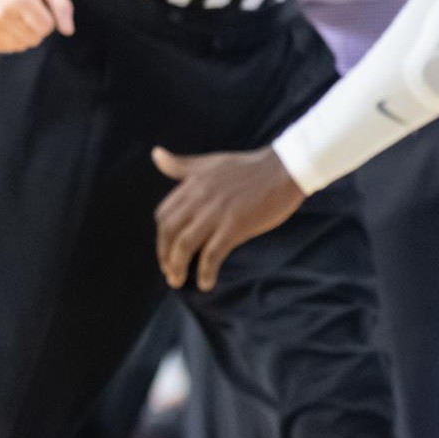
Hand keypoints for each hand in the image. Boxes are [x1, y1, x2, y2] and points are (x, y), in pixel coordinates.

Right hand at [0, 0, 73, 52]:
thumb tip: (68, 32)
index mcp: (21, 0)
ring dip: (23, 34)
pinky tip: (4, 23)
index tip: (37, 5)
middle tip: (24, 10)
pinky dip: (11, 39)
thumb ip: (62, 6)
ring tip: (14, 16)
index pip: (47, 27)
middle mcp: (2, 14)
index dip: (47, 17)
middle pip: (35, 39)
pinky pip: (8, 48)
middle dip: (35, 27)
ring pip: (21, 46)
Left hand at [152, 147, 304, 291]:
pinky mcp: (234, 226)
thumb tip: (155, 154)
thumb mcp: (209, 163)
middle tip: (170, 272)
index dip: (161, 236)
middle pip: (169, 232)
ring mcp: (215, 213)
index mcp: (191, 185)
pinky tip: (206, 283)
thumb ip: (181, 165)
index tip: (166, 251)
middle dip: (165, 255)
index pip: (164, 214)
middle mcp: (198, 199)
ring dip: (177, 266)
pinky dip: (205, 271)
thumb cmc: (248, 168)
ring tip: (178, 281)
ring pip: (184, 245)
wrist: (283, 169)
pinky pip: (212, 254)